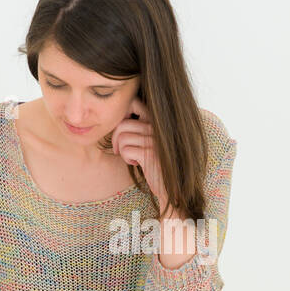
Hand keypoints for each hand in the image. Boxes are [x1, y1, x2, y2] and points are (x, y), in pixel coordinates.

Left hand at [111, 97, 172, 215]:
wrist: (174, 187)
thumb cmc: (158, 164)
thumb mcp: (152, 141)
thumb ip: (141, 128)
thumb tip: (119, 119)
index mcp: (158, 121)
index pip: (134, 103)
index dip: (123, 114)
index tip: (123, 129)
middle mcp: (157, 128)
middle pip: (123, 123)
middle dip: (115, 138)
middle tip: (119, 149)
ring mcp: (154, 140)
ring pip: (122, 136)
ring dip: (121, 149)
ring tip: (129, 156)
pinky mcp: (149, 154)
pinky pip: (125, 150)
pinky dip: (126, 158)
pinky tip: (136, 163)